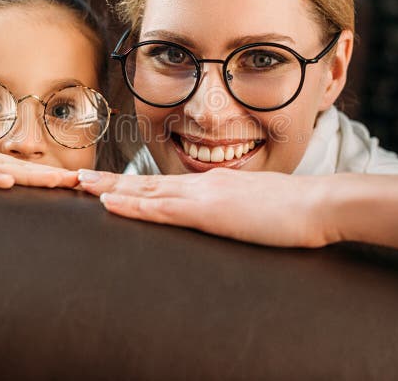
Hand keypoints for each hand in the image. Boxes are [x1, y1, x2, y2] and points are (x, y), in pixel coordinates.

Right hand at [0, 128, 78, 188]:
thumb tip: (12, 194)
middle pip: (24, 169)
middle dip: (52, 176)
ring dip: (30, 176)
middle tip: (77, 182)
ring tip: (55, 181)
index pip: (28, 172)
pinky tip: (6, 182)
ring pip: (5, 168)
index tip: (76, 183)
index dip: (52, 178)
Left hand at [76, 167, 332, 247]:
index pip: (165, 185)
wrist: (317, 204)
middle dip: (112, 182)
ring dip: (112, 190)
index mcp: (213, 185)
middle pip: (148, 183)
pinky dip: (133, 205)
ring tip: (83, 187)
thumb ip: (236, 210)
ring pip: (147, 191)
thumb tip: (226, 218)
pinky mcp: (208, 211)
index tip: (110, 185)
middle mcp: (202, 185)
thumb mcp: (257, 208)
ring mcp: (203, 195)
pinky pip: (162, 208)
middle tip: (80, 179)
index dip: (135, 185)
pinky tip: (110, 205)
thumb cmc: (295, 210)